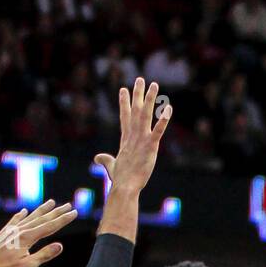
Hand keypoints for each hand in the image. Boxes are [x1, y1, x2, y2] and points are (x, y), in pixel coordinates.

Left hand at [0, 202, 77, 266]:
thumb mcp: (28, 265)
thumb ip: (44, 254)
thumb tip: (60, 246)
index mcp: (28, 237)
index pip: (50, 226)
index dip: (63, 219)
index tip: (74, 213)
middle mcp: (21, 230)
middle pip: (42, 219)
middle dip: (57, 212)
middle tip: (68, 205)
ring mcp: (11, 230)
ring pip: (30, 217)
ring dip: (41, 210)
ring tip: (51, 202)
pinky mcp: (3, 233)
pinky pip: (15, 220)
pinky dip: (21, 215)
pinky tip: (24, 211)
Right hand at [94, 77, 171, 193]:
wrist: (125, 187)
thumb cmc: (120, 179)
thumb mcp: (111, 166)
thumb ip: (105, 160)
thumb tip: (97, 158)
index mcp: (126, 139)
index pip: (125, 116)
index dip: (124, 103)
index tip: (123, 90)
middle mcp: (133, 135)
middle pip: (135, 110)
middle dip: (137, 94)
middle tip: (140, 79)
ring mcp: (142, 139)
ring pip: (146, 114)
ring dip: (150, 99)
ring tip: (154, 84)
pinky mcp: (150, 146)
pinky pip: (158, 129)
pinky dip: (164, 119)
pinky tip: (169, 108)